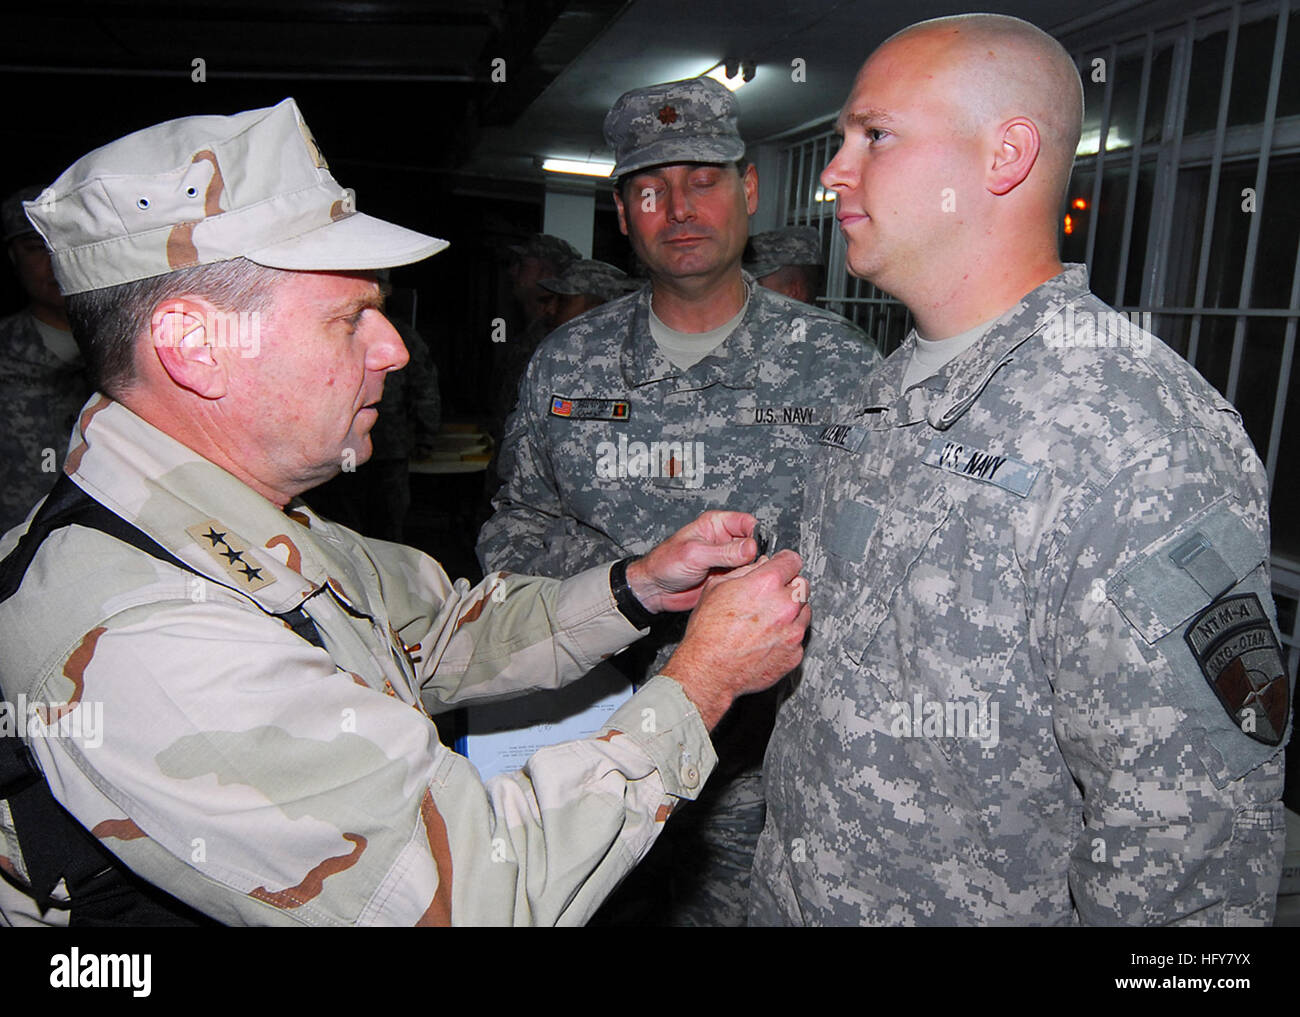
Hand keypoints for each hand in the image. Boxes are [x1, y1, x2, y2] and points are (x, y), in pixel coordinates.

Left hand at [624, 510, 758, 613]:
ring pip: (750, 563)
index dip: (755, 535)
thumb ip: (724, 551)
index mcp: (715, 524)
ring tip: (743, 577)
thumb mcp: (695, 554)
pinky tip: (739, 586)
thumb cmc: (664, 563)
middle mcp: (723, 540)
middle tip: (752, 566)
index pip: (747, 522)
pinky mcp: (725, 576)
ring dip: (750, 571)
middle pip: (753, 543)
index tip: (756, 549)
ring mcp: (725, 559)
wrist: (655, 589)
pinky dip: (744, 582)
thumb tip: (750, 548)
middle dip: (756, 555)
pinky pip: (743, 578)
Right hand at [661, 550, 810, 729]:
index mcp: (766, 584)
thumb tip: (761, 566)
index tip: (783, 566)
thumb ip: (744, 572)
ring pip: (804, 611)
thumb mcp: (716, 588)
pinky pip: (798, 637)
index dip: (784, 562)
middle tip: (771, 596)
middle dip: (789, 587)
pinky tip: (766, 639)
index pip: (792, 560)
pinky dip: (787, 636)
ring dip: (791, 612)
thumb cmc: (707, 633)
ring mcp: (792, 632)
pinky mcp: (794, 654)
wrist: (708, 670)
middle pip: (802, 585)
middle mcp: (785, 606)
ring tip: (766, 620)